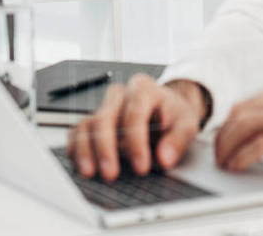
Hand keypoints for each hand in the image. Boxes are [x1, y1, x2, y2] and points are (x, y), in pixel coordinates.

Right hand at [66, 75, 206, 180]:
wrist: (166, 109)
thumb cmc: (173, 116)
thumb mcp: (187, 124)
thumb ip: (177, 140)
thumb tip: (165, 158)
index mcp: (144, 89)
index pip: (135, 113)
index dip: (136, 141)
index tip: (141, 166)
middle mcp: (120, 94)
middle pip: (105, 117)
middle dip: (106, 147)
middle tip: (111, 173)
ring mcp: (103, 107)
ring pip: (87, 124)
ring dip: (86, 149)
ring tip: (89, 172)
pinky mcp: (93, 121)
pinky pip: (78, 131)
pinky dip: (76, 148)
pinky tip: (80, 165)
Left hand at [213, 73, 262, 172]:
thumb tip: (258, 125)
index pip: (248, 101)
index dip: (229, 123)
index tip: (223, 137)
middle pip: (241, 112)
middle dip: (223, 135)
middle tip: (218, 152)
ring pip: (245, 126)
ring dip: (228, 146)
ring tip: (225, 161)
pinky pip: (261, 145)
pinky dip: (243, 156)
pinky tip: (238, 164)